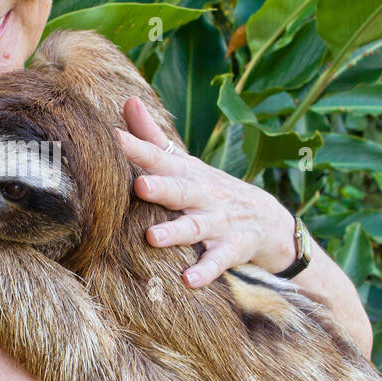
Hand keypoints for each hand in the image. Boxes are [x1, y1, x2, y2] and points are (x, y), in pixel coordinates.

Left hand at [115, 97, 297, 288]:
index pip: (160, 158)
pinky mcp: (234, 249)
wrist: (270, 222)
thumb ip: (154, 138)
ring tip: (152, 238)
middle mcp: (203, 195)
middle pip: (180, 190)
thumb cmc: (212, 190)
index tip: (111, 138)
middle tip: (139, 185)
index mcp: (187, 174)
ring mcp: (219, 223)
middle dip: (161, 187)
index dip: (137, 148)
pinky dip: (205, 271)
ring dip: (176, 232)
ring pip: (196, 228)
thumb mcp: (186, 164)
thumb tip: (128, 100)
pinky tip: (187, 280)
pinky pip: (218, 262)